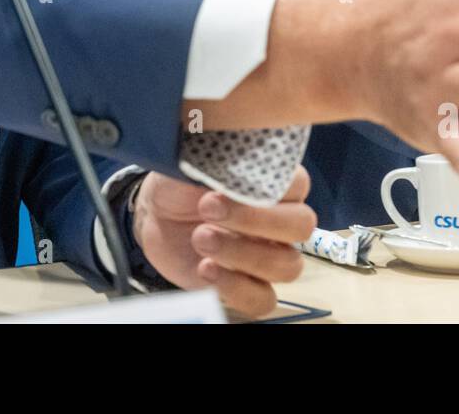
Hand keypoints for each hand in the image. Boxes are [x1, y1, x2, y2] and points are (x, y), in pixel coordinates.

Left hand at [132, 166, 314, 317]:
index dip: (268, 185)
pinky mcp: (247, 287)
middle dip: (255, 219)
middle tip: (208, 209)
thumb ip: (218, 159)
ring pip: (287, 266)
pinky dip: (236, 288)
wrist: (156, 214)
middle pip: (301, 226)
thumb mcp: (193, 160)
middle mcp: (280, 221)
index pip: (298, 184)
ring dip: (242, 254)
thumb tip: (230, 159)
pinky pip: (263, 300)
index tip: (223, 180)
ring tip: (200, 238)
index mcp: (276, 184)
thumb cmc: (182, 181)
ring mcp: (267, 256)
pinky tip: (205, 268)